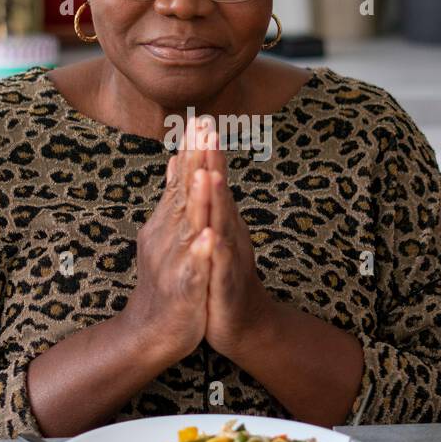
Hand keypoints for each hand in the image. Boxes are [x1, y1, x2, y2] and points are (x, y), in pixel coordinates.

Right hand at [122, 136, 215, 364]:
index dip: (192, 150)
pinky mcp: (183, 291)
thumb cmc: (167, 280)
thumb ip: (173, 197)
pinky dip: (200, 254)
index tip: (202, 118)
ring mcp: (173, 262)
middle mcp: (167, 236)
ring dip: (196, 201)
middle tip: (203, 129)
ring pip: (186, 228)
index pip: (180, 181)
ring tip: (205, 173)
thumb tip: (175, 160)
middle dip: (194, 162)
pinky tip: (209, 238)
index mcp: (167, 223)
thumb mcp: (169, 233)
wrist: (151, 333)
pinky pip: (193, 270)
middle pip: (182, 194)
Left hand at [201, 144, 273, 360]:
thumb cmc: (224, 275)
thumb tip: (198, 168)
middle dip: (214, 162)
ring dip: (218, 200)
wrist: (242, 322)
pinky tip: (212, 238)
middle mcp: (229, 232)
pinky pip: (222, 267)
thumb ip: (208, 201)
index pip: (213, 180)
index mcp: (222, 220)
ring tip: (211, 174)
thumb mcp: (213, 233)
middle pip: (221, 193)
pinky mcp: (226, 285)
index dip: (207, 151)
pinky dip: (217, 251)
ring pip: (223, 225)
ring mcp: (230, 258)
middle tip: (209, 130)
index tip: (200, 118)